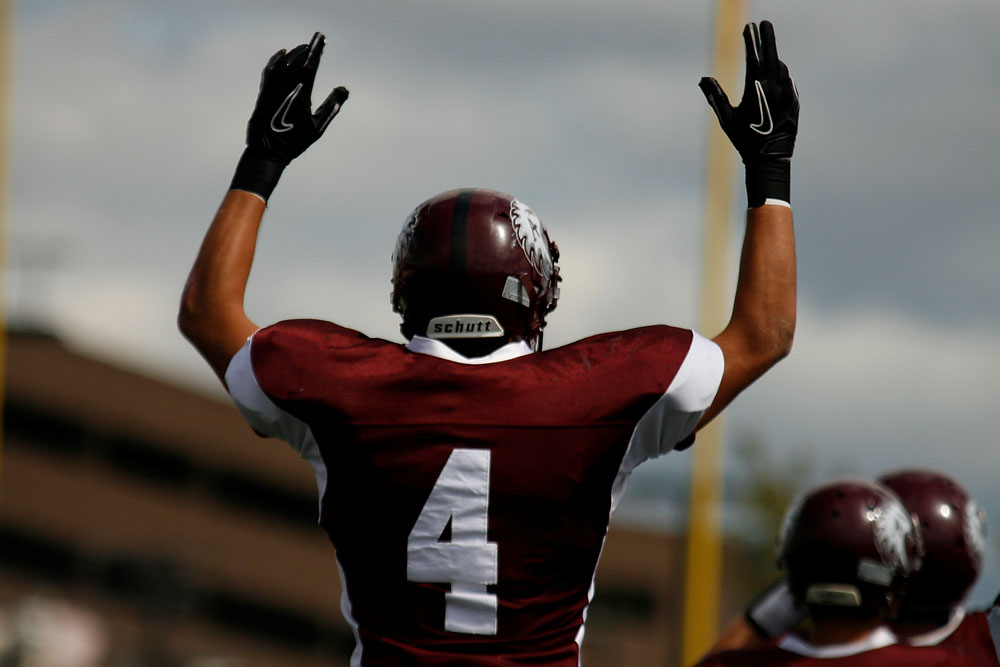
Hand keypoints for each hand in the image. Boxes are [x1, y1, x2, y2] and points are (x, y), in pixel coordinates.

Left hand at [230, 32, 348, 200]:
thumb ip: (332, 106)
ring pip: (283, 63)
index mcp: (301, 96)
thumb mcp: (317, 126)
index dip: (316, 50)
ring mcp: (273, 89)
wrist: (267, 151)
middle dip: (308, 49)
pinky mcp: (263, 91)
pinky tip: (282, 53)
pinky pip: (270, 70)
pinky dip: (276, 59)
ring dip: (294, 53)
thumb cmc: (294, 142)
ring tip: (304, 47)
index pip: (310, 66)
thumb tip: (344, 89)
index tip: (321, 39)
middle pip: (297, 61)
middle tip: (316, 40)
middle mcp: (286, 88)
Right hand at [700, 21, 797, 205]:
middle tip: (763, 22)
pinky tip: (776, 70)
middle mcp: (773, 87)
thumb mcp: (726, 119)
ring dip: (772, 56)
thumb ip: (715, 96)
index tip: (747, 27)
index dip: (750, 40)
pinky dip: (780, 72)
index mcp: (755, 89)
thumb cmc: (745, 140)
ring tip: (767, 48)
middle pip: (771, 54)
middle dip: (767, 36)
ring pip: (780, 67)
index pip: (752, 57)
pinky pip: (787, 80)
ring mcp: (786, 93)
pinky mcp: (794, 100)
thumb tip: (703, 78)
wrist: (771, 159)